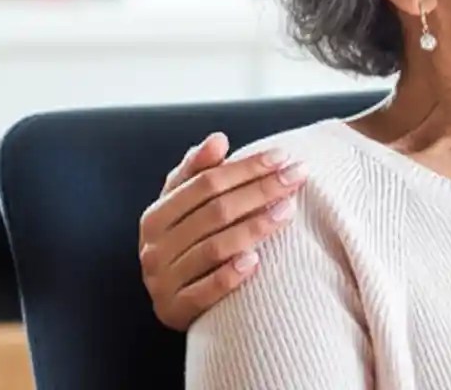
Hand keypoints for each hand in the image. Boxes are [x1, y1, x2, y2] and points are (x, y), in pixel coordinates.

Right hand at [137, 132, 306, 330]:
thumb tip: (217, 138)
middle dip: (260, 190)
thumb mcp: (185, 208)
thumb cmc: (188, 245)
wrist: (175, 303)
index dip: (245, 168)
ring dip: (254, 228)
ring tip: (288, 210)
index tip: (282, 156)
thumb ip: (197, 172)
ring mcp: (163, 282)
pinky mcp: (176, 311)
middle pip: (214, 212)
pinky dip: (230, 275)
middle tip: (297, 177)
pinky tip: (257, 261)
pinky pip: (205, 292)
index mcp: (155, 217)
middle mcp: (153, 248)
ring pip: (213, 248)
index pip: (204, 183)